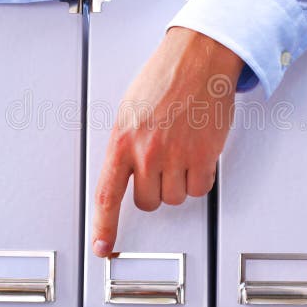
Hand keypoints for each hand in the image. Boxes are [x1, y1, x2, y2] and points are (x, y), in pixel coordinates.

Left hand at [91, 27, 243, 256]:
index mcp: (121, 140)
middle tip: (161, 165)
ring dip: (179, 182)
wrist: (199, 58)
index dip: (103, 227)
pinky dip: (200, 177)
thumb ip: (125, 145)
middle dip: (154, 189)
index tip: (103, 247)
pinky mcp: (203, 156)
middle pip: (147, 202)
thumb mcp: (130, 110)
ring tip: (181, 151)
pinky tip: (198, 154)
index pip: (106, 195)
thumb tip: (125, 172)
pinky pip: (200, 188)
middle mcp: (146, 152)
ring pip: (175, 198)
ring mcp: (176, 156)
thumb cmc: (165, 77)